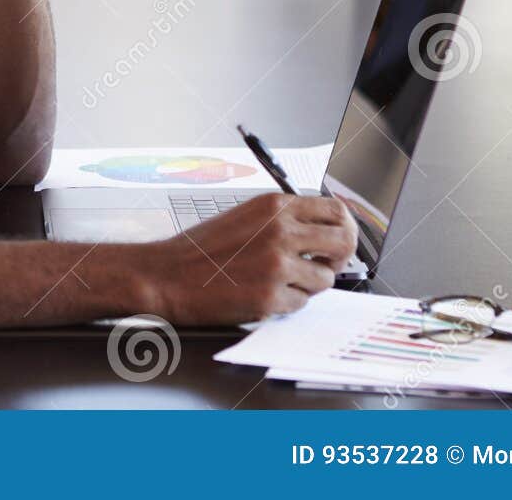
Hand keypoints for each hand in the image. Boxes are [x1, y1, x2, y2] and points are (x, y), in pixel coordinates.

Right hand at [139, 194, 356, 323]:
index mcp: (274, 206)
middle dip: (339, 258)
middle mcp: (280, 231)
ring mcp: (277, 265)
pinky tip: (261, 295)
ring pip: (325, 279)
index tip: (339, 239)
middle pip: (342, 242)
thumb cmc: (201, 249)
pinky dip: (286, 303)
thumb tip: (322, 231)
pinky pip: (301, 304)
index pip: (334, 210)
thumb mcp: (245, 217)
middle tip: (325, 265)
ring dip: (308, 285)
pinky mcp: (270, 297)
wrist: (167, 275)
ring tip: (278, 282)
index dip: (344, 227)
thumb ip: (283, 220)